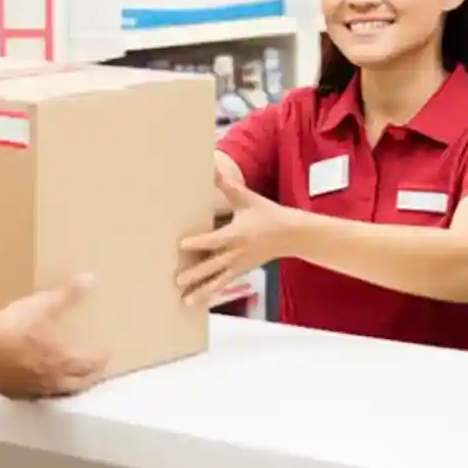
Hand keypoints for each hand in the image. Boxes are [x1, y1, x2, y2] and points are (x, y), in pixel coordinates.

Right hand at [0, 274, 109, 399]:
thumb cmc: (16, 328)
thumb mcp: (43, 306)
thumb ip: (68, 295)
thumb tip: (92, 279)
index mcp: (64, 360)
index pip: (90, 363)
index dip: (100, 358)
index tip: (106, 354)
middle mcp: (52, 379)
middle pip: (78, 383)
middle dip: (89, 377)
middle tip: (95, 372)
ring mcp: (32, 389)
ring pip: (57, 393)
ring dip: (68, 387)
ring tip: (70, 381)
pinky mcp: (13, 393)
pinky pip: (34, 396)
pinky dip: (42, 391)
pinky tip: (37, 386)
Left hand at [177, 170, 297, 307]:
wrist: (290, 235)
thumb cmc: (267, 214)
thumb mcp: (247, 199)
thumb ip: (227, 185)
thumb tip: (213, 167)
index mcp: (237, 234)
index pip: (215, 240)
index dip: (199, 242)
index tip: (182, 245)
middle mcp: (237, 253)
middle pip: (214, 265)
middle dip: (196, 273)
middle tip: (178, 281)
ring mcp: (239, 265)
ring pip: (218, 280)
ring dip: (201, 291)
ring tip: (185, 301)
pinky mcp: (240, 272)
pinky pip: (223, 285)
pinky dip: (210, 294)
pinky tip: (195, 301)